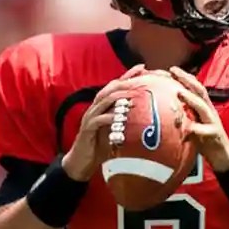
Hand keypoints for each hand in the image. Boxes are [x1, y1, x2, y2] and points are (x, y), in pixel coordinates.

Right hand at [61, 65, 146, 180]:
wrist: (81, 161)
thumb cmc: (101, 146)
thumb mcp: (117, 131)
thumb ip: (128, 122)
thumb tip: (148, 117)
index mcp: (103, 105)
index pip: (116, 85)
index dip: (128, 75)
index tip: (143, 67)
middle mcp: (96, 107)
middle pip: (111, 88)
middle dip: (126, 81)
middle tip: (141, 78)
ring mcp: (91, 116)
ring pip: (104, 100)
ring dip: (119, 97)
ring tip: (133, 96)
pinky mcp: (87, 128)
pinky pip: (99, 119)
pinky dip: (110, 117)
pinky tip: (120, 117)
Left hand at [170, 66, 228, 171]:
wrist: (222, 154)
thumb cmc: (204, 138)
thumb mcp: (194, 121)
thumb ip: (184, 112)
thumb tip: (167, 105)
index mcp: (203, 106)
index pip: (194, 87)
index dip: (183, 77)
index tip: (170, 69)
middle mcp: (209, 110)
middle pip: (200, 90)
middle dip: (187, 79)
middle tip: (173, 71)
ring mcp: (212, 121)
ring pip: (203, 107)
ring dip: (191, 99)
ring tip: (180, 93)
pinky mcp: (215, 135)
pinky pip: (206, 131)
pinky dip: (197, 129)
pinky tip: (189, 128)